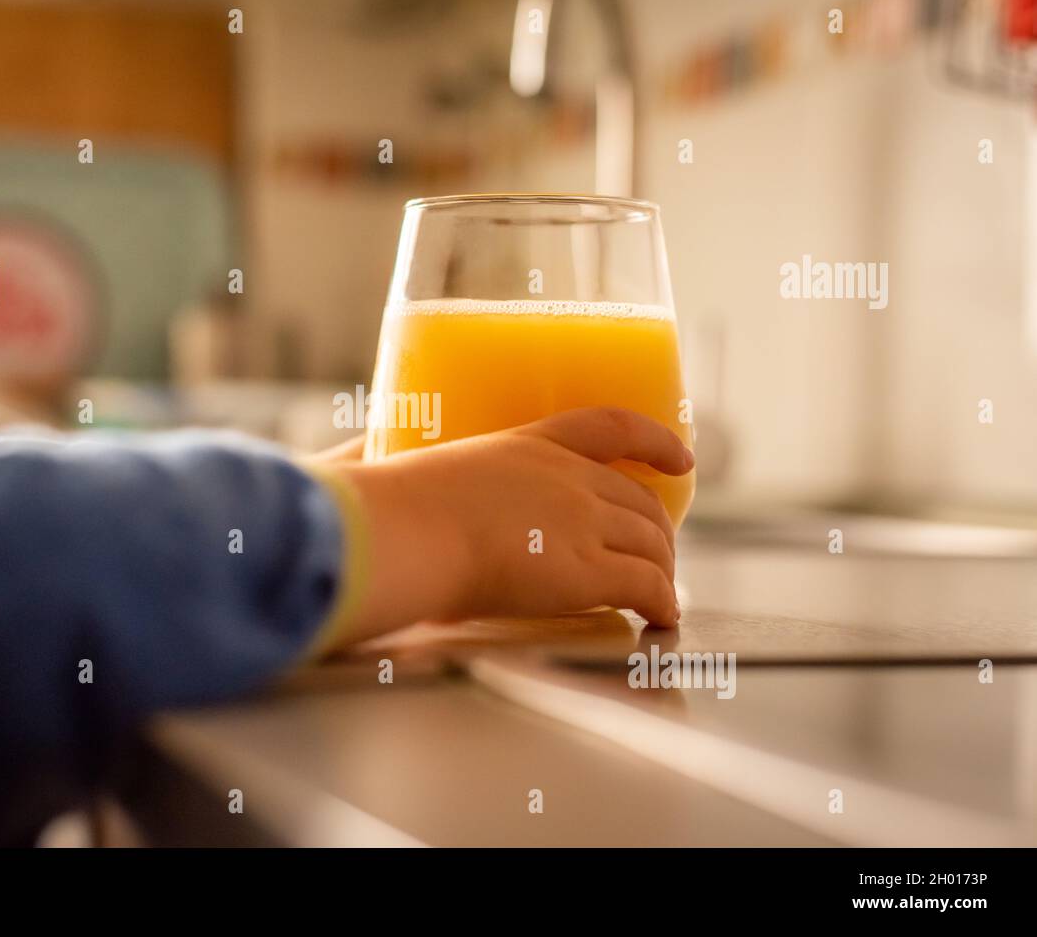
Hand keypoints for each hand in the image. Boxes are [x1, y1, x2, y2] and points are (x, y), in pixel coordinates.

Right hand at [321, 408, 693, 646]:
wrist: (403, 535)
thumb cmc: (390, 509)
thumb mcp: (416, 471)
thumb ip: (420, 472)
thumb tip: (364, 458)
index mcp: (528, 445)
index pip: (610, 426)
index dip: (655, 439)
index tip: (681, 455)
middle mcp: (568, 478)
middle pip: (642, 501)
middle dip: (660, 533)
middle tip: (657, 557)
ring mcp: (583, 521)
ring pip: (653, 546)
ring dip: (663, 575)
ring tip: (660, 599)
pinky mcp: (588, 569)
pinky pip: (647, 587)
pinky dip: (663, 605)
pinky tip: (660, 620)